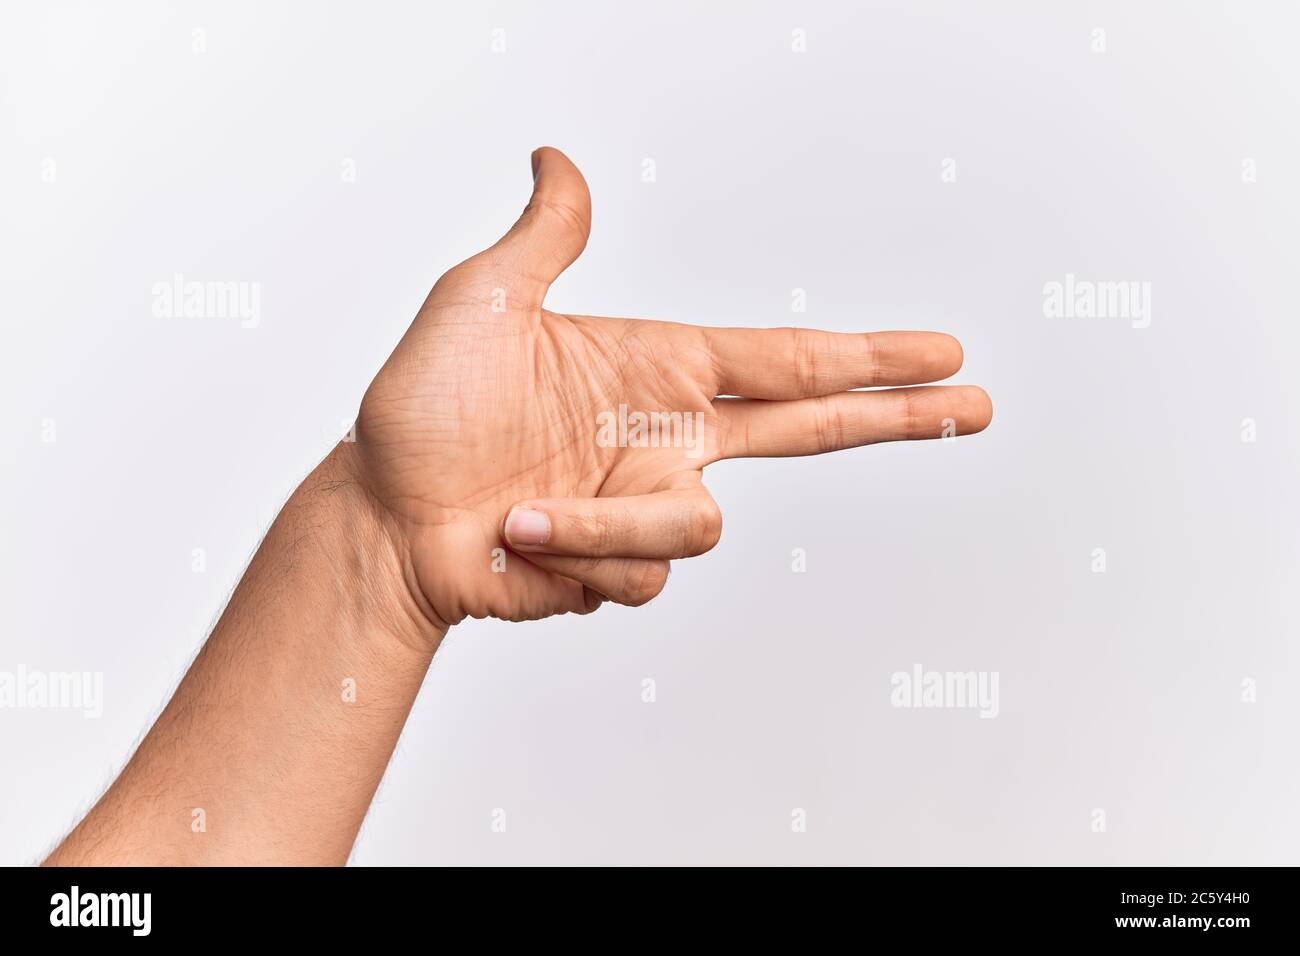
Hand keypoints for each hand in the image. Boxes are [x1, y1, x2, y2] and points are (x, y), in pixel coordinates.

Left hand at [351, 148, 990, 629]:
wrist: (382, 517)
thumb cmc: (421, 410)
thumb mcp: (480, 302)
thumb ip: (544, 238)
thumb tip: (558, 160)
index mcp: (656, 370)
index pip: (784, 360)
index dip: (867, 357)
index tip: (941, 352)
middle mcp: (668, 439)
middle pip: (810, 431)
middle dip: (895, 419)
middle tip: (978, 406)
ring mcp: (647, 507)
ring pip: (698, 527)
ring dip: (602, 521)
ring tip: (520, 510)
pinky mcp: (620, 567)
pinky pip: (640, 572)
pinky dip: (573, 555)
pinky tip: (519, 542)